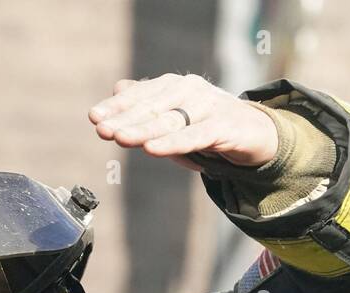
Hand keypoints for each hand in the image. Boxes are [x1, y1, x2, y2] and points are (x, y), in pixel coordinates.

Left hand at [88, 73, 279, 172]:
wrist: (254, 132)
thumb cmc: (209, 124)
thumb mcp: (175, 116)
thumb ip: (148, 105)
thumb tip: (118, 88)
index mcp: (174, 86)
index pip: (140, 96)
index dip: (117, 107)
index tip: (95, 117)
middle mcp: (190, 91)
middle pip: (151, 108)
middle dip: (125, 120)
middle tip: (103, 130)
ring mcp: (208, 106)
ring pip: (170, 121)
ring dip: (143, 130)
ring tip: (121, 137)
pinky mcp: (224, 126)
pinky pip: (194, 136)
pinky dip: (172, 143)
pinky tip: (152, 149)